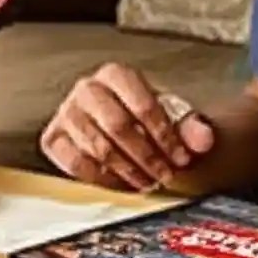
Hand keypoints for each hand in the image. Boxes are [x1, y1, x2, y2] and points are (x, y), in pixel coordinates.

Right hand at [40, 63, 214, 190]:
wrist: (115, 119)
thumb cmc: (143, 117)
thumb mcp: (171, 117)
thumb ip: (191, 127)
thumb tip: (204, 140)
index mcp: (116, 74)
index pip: (142, 103)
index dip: (164, 135)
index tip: (181, 158)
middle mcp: (86, 89)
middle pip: (117, 126)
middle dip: (146, 156)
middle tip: (165, 175)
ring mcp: (66, 113)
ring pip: (97, 147)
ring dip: (127, 171)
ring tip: (148, 182)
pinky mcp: (53, 139)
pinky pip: (75, 163)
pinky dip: (101, 178)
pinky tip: (121, 183)